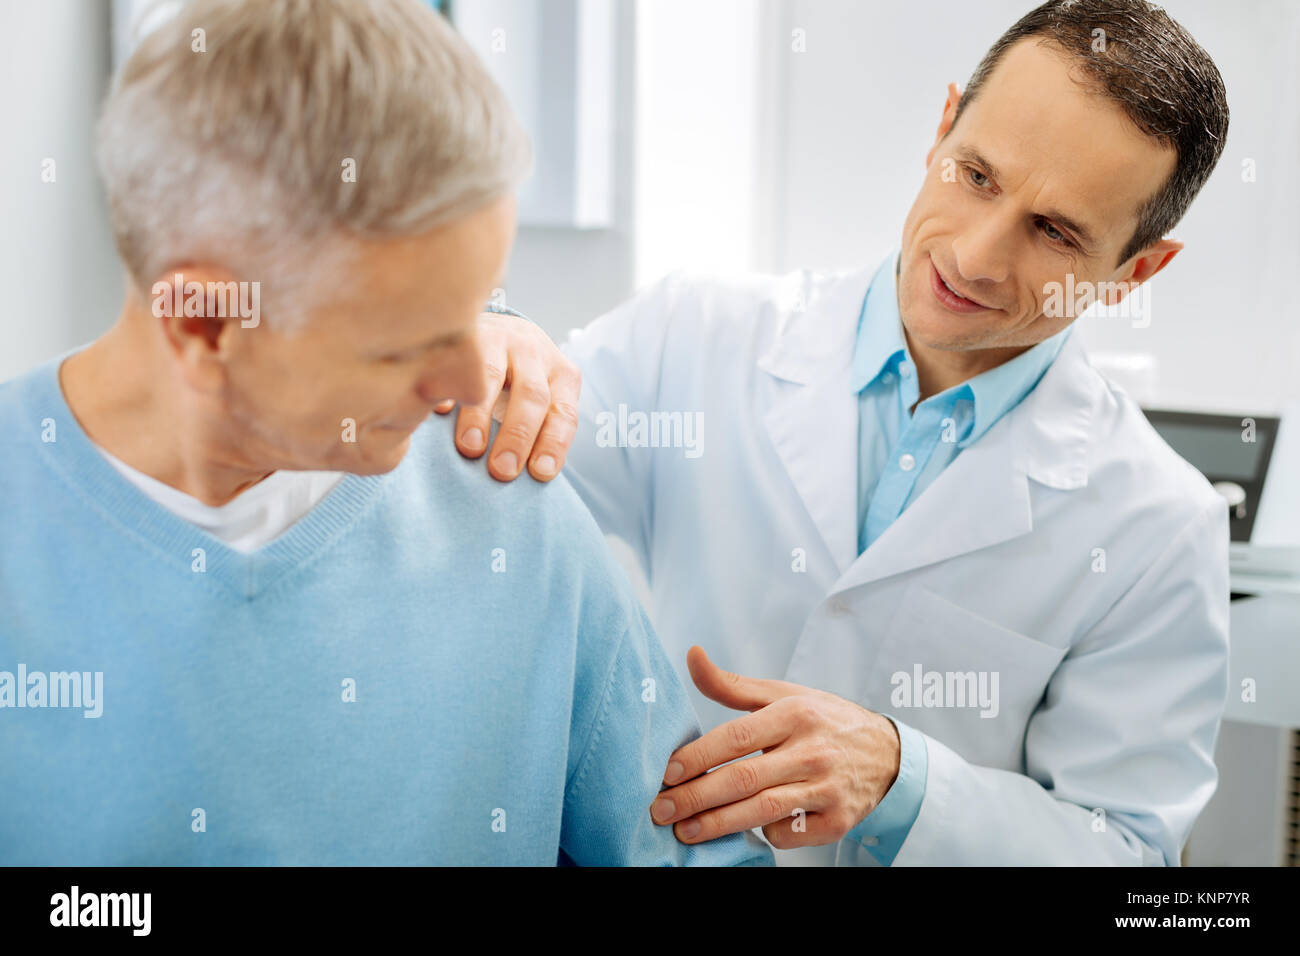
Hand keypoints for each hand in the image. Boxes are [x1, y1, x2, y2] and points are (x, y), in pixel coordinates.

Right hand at [434, 311, 580, 481]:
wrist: (497, 327)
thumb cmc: (522, 380)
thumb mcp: (543, 399)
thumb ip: (541, 430)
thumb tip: (528, 478)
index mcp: (562, 375)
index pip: (563, 413)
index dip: (553, 443)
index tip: (539, 473)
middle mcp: (534, 353)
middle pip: (532, 396)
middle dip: (518, 436)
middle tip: (502, 470)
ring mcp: (499, 339)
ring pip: (492, 376)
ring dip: (481, 416)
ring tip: (470, 449)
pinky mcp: (465, 333)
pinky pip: (456, 361)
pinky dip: (447, 388)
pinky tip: (439, 412)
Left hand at [650, 647, 900, 848]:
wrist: (887, 754)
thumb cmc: (824, 720)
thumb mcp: (784, 694)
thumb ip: (732, 684)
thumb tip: (691, 655)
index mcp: (795, 714)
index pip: (736, 738)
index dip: (698, 757)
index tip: (667, 773)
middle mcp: (812, 751)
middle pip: (743, 779)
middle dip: (695, 798)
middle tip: (660, 810)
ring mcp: (827, 789)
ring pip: (762, 811)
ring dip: (717, 825)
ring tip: (684, 831)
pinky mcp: (837, 821)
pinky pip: (789, 833)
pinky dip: (763, 832)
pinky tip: (744, 829)